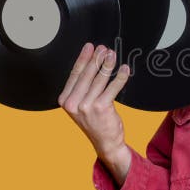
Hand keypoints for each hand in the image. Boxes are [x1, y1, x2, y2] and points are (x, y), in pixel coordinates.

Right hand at [58, 43, 131, 180]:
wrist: (105, 142)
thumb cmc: (95, 121)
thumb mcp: (81, 105)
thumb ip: (82, 87)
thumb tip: (92, 62)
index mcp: (65, 100)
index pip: (75, 74)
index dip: (83, 58)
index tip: (90, 47)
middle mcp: (73, 103)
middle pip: (86, 74)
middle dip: (96, 59)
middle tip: (103, 48)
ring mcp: (86, 106)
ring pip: (99, 79)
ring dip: (107, 65)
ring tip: (112, 55)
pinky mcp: (101, 108)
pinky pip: (112, 88)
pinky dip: (119, 77)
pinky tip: (124, 70)